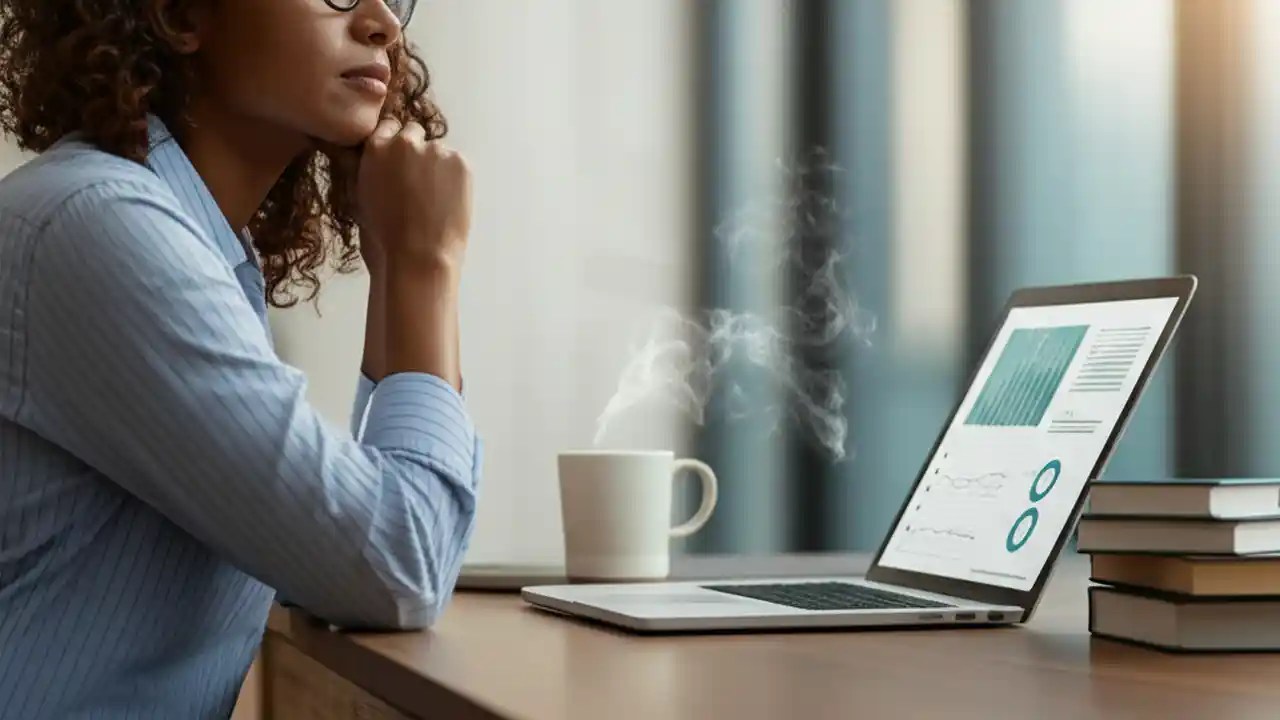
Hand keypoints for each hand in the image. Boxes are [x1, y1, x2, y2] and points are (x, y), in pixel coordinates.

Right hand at [355, 117, 472, 273]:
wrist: (419, 255)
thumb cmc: (384, 236)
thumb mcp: (362, 196)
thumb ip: (369, 169)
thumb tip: (377, 159)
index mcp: (376, 148)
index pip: (388, 127)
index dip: (394, 143)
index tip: (399, 159)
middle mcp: (405, 142)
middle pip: (414, 133)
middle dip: (416, 150)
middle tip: (419, 180)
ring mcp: (435, 150)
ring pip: (438, 150)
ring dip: (436, 165)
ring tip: (434, 198)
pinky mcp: (460, 162)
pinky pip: (457, 163)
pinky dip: (455, 177)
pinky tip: (448, 200)